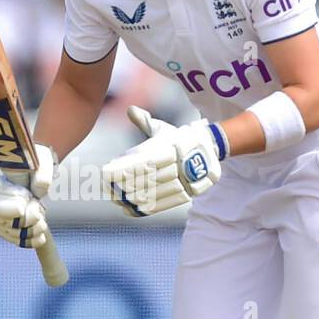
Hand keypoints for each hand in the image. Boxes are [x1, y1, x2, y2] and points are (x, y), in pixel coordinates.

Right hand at [0, 142, 54, 248]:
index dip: (6, 206)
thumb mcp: (39, 159)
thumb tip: (40, 189)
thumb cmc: (34, 161)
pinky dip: (28, 240)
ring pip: (7, 231)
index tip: (26, 202)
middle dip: (21, 220)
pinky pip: (14, 239)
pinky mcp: (6, 227)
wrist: (36, 170)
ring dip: (27, 231)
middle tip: (39, 212)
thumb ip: (41, 172)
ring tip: (43, 224)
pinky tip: (41, 238)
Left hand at [102, 106, 221, 216]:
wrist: (211, 149)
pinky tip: (132, 208)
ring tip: (118, 200)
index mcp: (174, 147)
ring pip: (157, 193)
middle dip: (126, 186)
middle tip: (109, 189)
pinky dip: (147, 208)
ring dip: (134, 199)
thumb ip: (146, 122)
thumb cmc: (179, 139)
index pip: (145, 162)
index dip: (126, 169)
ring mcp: (188, 180)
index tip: (108, 173)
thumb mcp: (164, 129)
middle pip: (149, 179)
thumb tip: (130, 110)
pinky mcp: (190, 193)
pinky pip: (166, 203)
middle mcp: (182, 164)